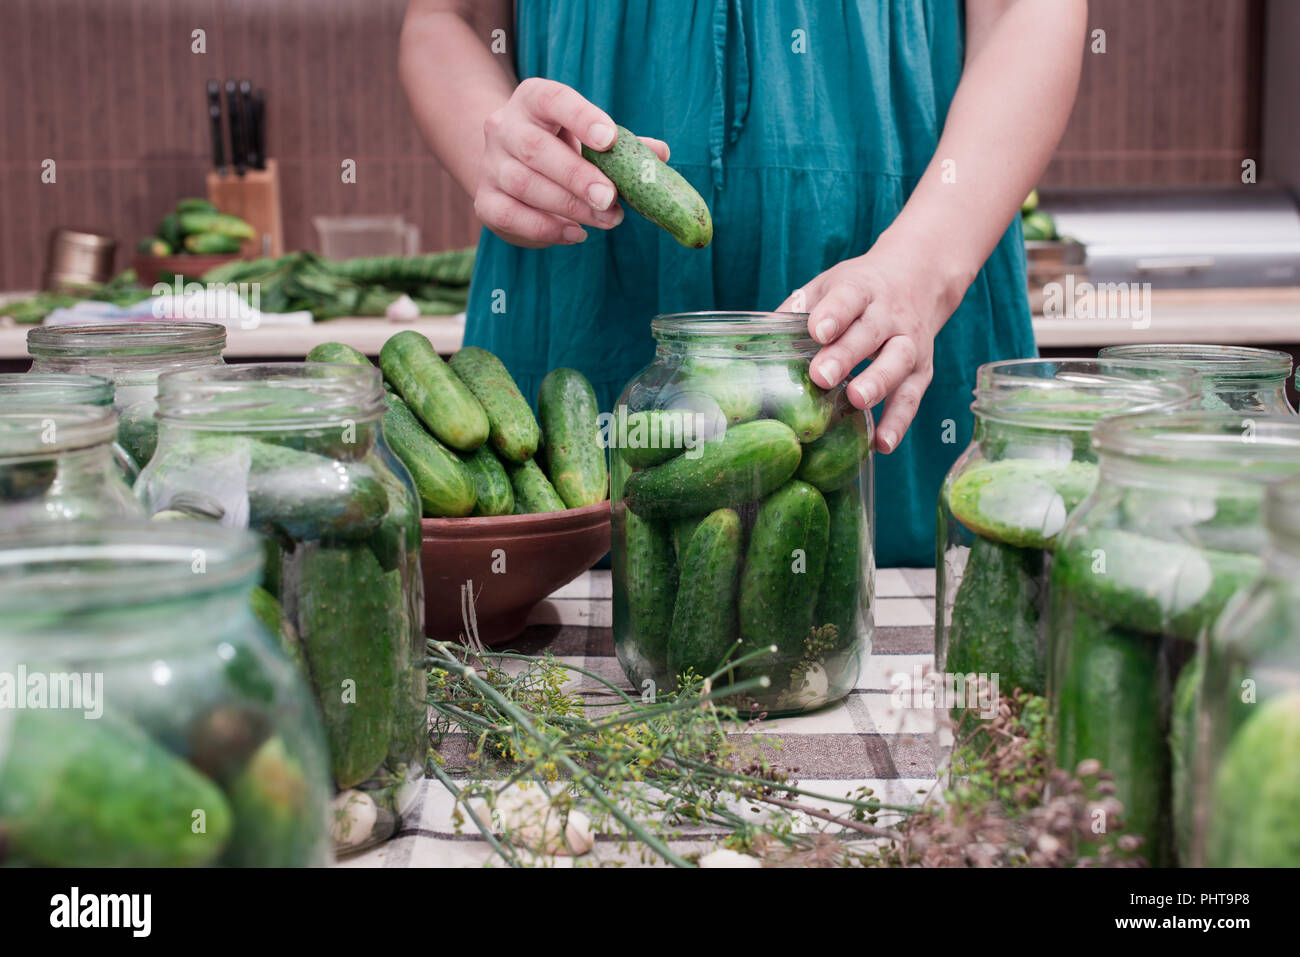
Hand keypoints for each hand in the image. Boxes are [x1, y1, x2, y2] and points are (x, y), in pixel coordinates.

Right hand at [476, 78, 669, 247]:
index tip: (611, 139)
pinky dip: (545, 229)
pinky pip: (510, 216)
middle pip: (535, 149)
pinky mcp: (485, 200)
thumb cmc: (562, 145)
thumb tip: (660, 154)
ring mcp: (490, 164)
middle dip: (577, 177)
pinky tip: (575, 233)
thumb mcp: (591, 138)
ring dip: (569, 207)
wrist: (510, 163)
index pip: (554, 99)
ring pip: (523, 185)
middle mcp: (504, 126)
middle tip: (610, 199)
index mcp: (533, 99)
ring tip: (606, 220)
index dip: (582, 117)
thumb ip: (623, 146)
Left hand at [778, 229, 965, 452]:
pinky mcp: (922, 371)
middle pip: (870, 333)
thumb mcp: (825, 288)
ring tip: (857, 400)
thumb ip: (793, 313)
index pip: (849, 297)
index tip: (817, 330)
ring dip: (878, 383)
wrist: (918, 279)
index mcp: (861, 289)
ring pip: (897, 362)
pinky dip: (899, 422)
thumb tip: (745, 344)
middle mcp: (889, 315)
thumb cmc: (856, 293)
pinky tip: (882, 444)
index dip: (834, 314)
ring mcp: (909, 343)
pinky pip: (912, 398)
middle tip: (822, 376)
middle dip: (847, 354)